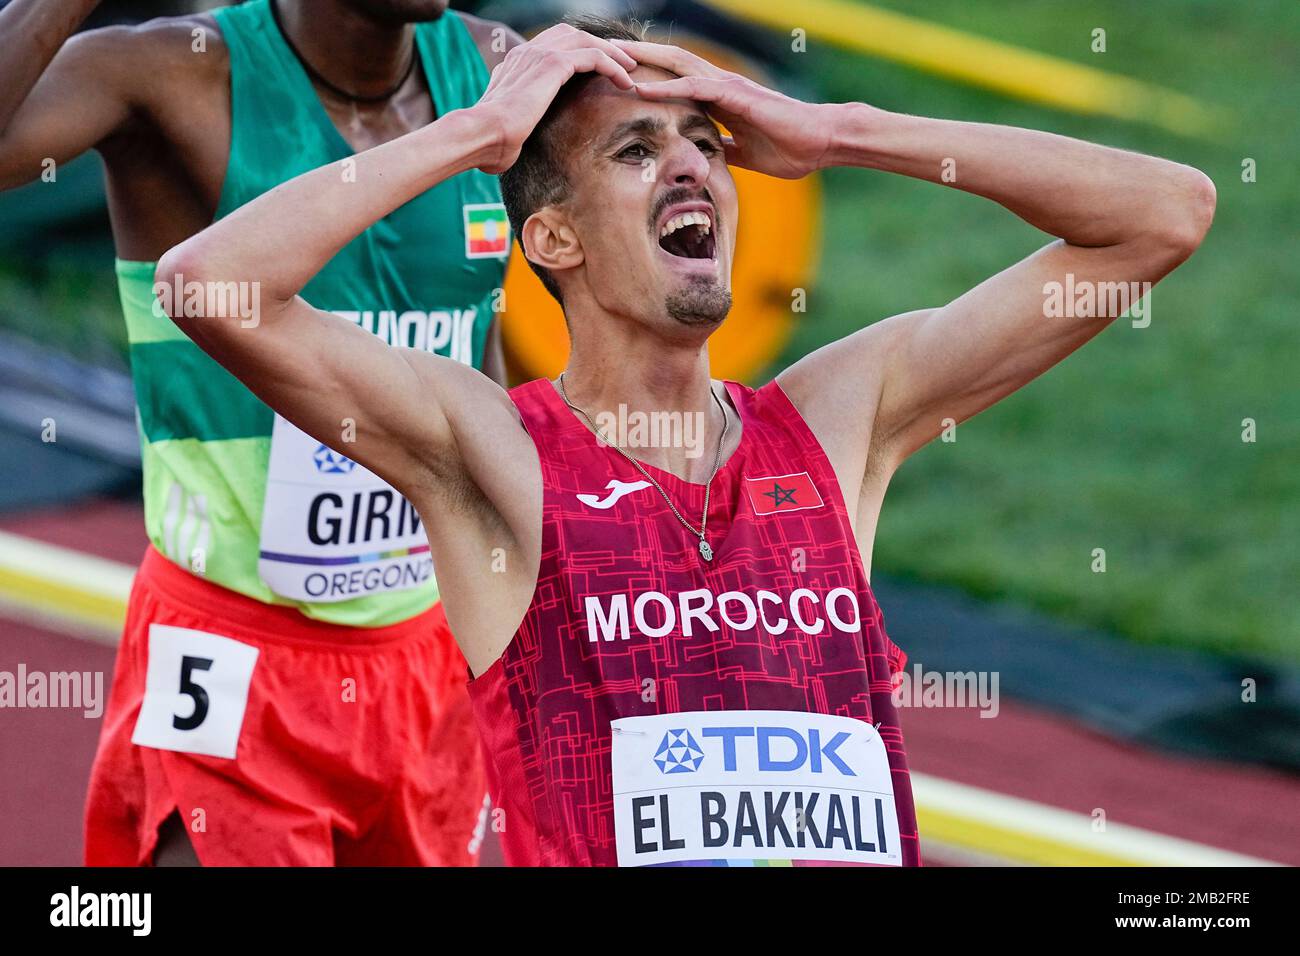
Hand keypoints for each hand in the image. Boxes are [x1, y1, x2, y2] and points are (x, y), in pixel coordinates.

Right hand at [468, 23, 637, 173]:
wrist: (481, 136)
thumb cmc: (490, 144)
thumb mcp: (508, 130)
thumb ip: (517, 125)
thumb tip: (516, 145)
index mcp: (514, 65)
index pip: (550, 46)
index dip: (576, 53)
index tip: (597, 71)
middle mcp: (525, 53)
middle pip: (570, 34)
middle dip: (597, 45)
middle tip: (619, 63)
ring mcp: (538, 55)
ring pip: (585, 40)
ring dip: (612, 53)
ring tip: (630, 69)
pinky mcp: (551, 64)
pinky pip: (593, 56)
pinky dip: (613, 66)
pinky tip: (625, 82)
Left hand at [614, 40, 833, 178]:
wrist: (821, 142)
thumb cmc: (790, 147)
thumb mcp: (745, 154)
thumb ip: (723, 149)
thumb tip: (704, 159)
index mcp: (719, 98)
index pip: (675, 80)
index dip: (646, 75)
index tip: (615, 78)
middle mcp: (719, 85)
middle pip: (669, 63)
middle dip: (635, 58)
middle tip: (600, 55)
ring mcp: (727, 86)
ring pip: (676, 66)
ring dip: (642, 62)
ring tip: (609, 60)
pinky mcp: (736, 96)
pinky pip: (694, 88)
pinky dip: (666, 87)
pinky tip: (641, 87)